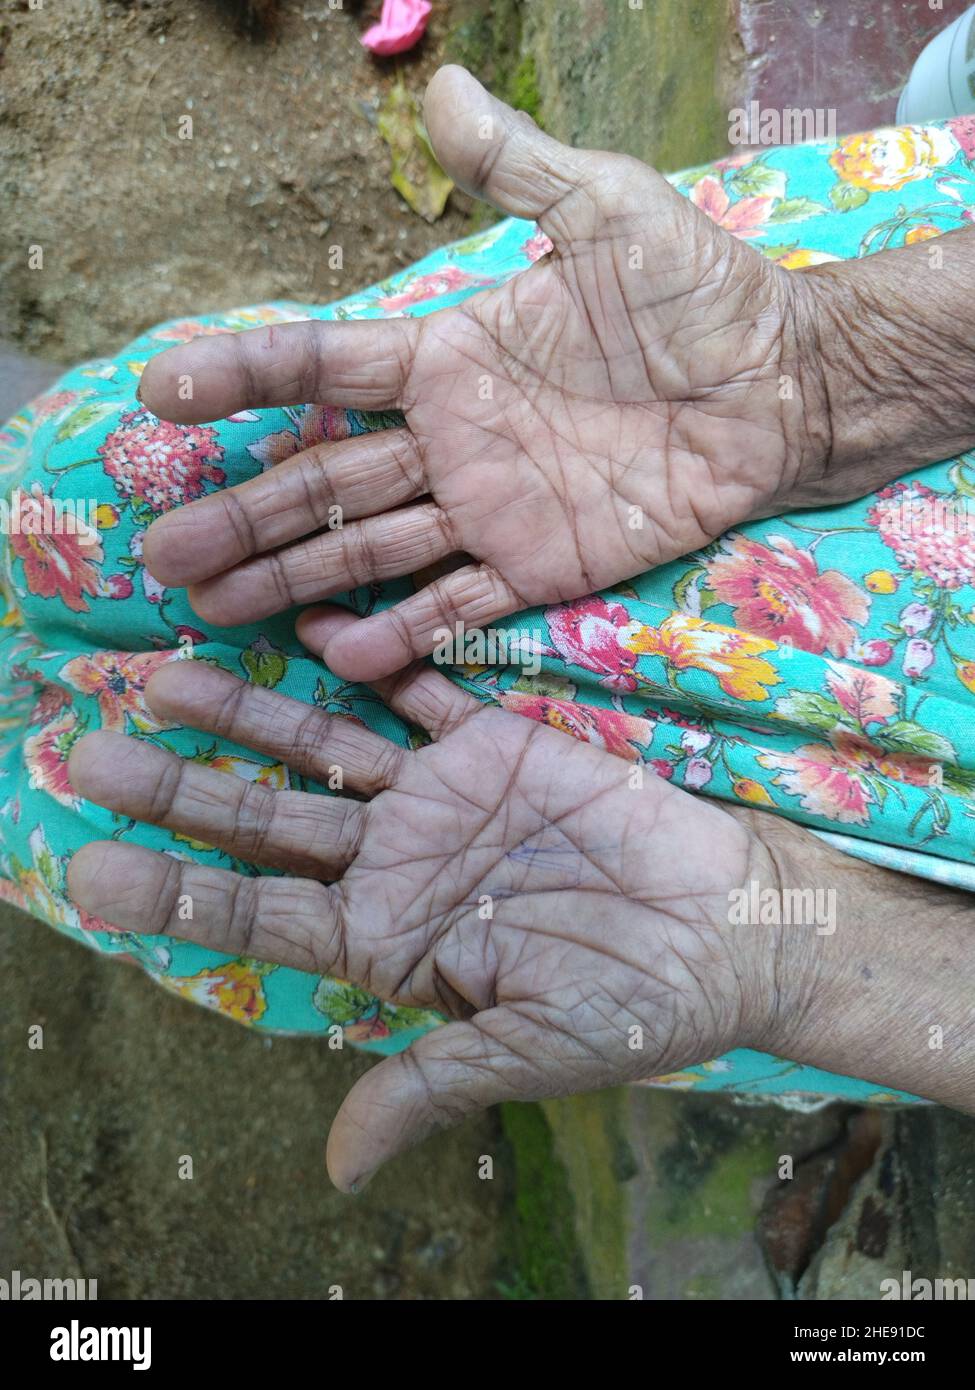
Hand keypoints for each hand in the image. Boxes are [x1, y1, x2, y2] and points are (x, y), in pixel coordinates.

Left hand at [66, 609, 804, 1190]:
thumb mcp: (526, 1053)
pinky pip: (421, 691)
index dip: (178, 895)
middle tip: (91, 755)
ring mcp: (440, 800)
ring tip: (171, 675)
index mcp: (388, 942)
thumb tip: (338, 1169)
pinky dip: (371, 660)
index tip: (94, 874)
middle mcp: (396, 865)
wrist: (731, 929)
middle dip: (183, 789)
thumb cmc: (635, 1005)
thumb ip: (428, 1087)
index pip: (260, 919)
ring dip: (250, 714)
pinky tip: (308, 629)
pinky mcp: (495, 745)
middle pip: (266, 823)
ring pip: (323, 749)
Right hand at [138, 64, 831, 681]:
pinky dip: (404, 633)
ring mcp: (492, 510)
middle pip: (325, 479)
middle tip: (163, 549)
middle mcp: (452, 440)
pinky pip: (461, 606)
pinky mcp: (543, 567)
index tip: (163, 392)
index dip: (244, 376)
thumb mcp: (607, 210)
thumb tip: (438, 86)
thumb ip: (518, 167)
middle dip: (244, 514)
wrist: (781, 386)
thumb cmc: (698, 294)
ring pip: (371, 550)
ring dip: (293, 581)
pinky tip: (339, 655)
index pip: (325, 366)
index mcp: (450, 356)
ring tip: (213, 607)